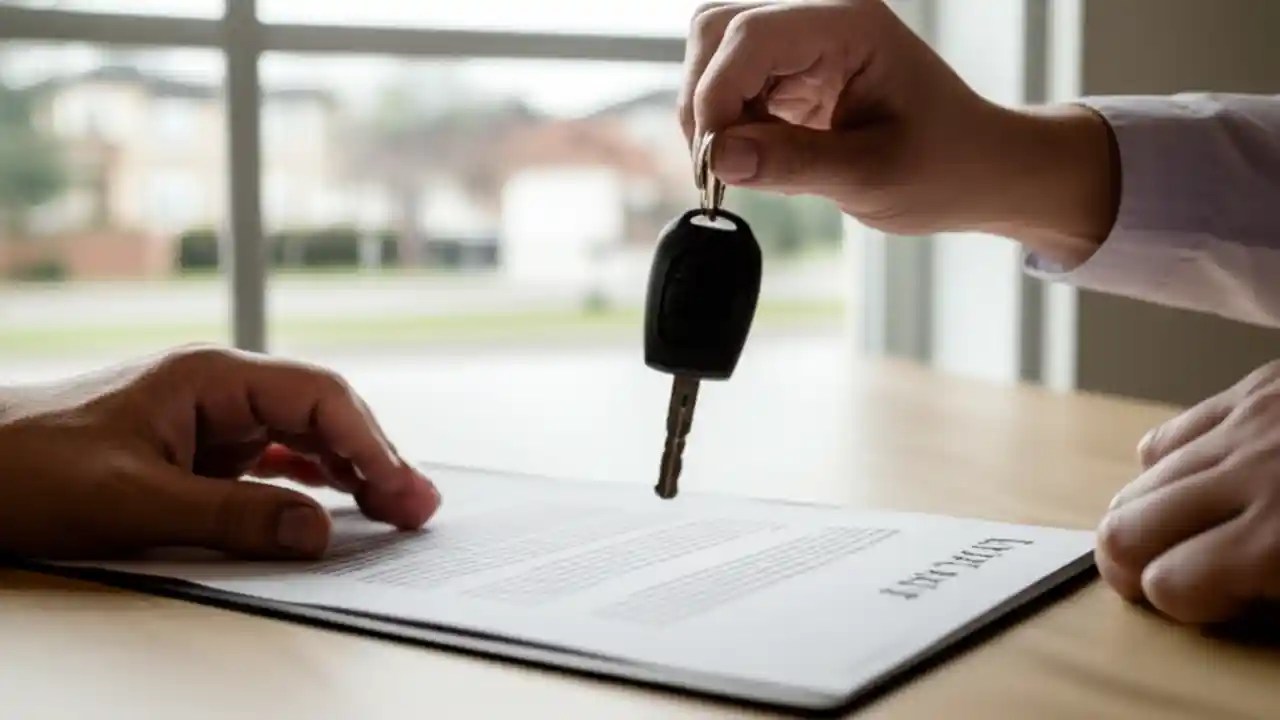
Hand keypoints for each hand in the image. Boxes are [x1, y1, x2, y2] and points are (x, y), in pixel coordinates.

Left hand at [0, 346, 440, 559]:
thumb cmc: (29, 469)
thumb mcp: (134, 501)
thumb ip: (231, 516)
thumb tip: (318, 532)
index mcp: (210, 377)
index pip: (316, 395)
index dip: (368, 442)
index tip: (399, 489)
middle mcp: (218, 392)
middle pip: (322, 414)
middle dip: (375, 457)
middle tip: (420, 508)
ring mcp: (210, 422)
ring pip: (304, 437)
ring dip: (352, 470)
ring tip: (397, 508)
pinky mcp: (198, 453)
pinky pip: (273, 462)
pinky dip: (313, 482)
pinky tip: (338, 503)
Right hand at [679, 0, 1116, 265]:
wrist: (979, 170)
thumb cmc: (946, 168)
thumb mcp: (872, 176)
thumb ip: (792, 164)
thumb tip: (718, 160)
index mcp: (850, 24)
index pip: (749, 37)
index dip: (715, 97)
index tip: (713, 163)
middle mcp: (823, 19)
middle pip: (718, 31)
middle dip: (704, 100)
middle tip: (717, 169)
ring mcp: (805, 42)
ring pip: (715, 54)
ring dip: (711, 112)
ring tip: (739, 167)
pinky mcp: (794, 72)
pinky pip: (734, 85)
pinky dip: (729, 124)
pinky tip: (755, 159)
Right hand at [1098, 360, 1279, 622]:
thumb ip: (1272, 583)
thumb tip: (1219, 597)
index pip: (1168, 584)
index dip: (1179, 604)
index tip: (1214, 604)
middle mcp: (1251, 476)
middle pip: (1124, 531)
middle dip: (1130, 566)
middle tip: (1164, 578)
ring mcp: (1246, 424)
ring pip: (1139, 482)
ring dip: (1147, 520)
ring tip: (1179, 538)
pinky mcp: (1253, 390)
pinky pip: (1168, 437)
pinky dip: (1170, 469)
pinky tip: (1202, 487)